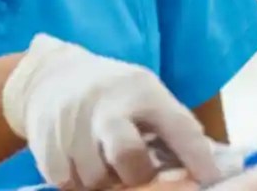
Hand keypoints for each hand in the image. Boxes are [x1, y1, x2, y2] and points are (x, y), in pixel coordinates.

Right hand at [2, 34, 222, 189]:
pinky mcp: (44, 141)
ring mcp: (71, 122)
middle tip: (136, 174)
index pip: (179, 128)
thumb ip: (172, 128)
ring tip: (105, 166)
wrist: (50, 76)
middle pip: (127, 156)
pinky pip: (66, 181)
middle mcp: (105, 104)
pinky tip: (81, 166)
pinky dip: (77, 182)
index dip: (198, 159)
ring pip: (95, 177)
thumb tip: (212, 172)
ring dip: (104, 181)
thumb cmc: (112, 93)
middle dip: (136, 175)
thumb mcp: (145, 93)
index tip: (208, 181)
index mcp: (141, 90)